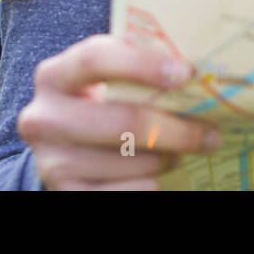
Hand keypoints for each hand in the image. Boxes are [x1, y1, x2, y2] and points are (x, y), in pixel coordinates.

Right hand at [19, 34, 220, 189]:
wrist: (64, 150)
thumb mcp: (106, 79)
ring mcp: (50, 162)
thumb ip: (137, 68)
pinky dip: (152, 182)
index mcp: (54, 75)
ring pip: (131, 161)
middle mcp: (43, 118)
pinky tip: (156, 171)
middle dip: (177, 129)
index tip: (186, 74)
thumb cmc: (99, 104)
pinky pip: (129, 191)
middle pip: (124, 120)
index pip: (96, 59)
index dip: (143, 64)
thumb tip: (198, 73)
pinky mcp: (64, 194)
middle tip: (210, 133)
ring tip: (180, 150)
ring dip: (168, 157)